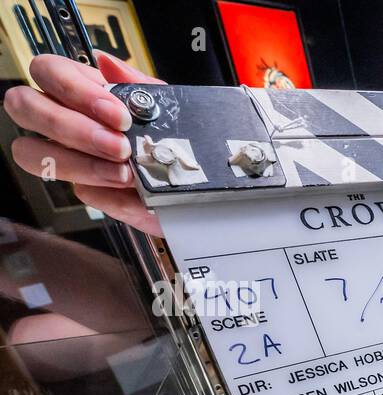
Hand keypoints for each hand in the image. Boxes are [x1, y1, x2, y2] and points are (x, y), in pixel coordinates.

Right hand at [4, 53, 163, 234]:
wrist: (205, 186)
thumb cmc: (181, 141)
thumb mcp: (168, 107)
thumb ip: (137, 85)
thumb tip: (106, 62)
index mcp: (84, 90)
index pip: (46, 72)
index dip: (73, 90)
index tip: (117, 114)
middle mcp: (68, 120)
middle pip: (24, 107)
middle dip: (70, 127)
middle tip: (117, 145)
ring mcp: (73, 157)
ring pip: (32, 153)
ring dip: (81, 163)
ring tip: (126, 171)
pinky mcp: (90, 191)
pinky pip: (81, 191)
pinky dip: (109, 192)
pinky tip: (132, 190)